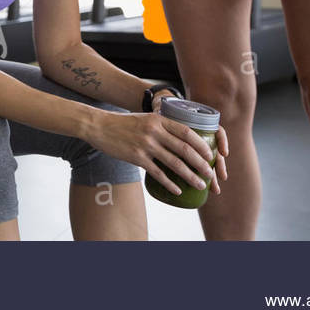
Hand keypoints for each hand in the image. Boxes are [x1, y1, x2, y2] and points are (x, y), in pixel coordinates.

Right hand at [86, 110, 221, 195]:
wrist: (98, 126)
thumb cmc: (123, 123)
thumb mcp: (145, 119)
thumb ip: (161, 127)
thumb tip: (181, 141)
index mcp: (158, 120)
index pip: (187, 132)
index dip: (201, 145)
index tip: (210, 155)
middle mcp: (154, 131)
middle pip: (185, 149)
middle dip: (201, 164)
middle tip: (210, 173)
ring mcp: (145, 145)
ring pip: (175, 163)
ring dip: (190, 176)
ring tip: (200, 184)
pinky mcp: (136, 157)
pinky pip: (158, 173)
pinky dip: (170, 183)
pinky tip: (177, 190)